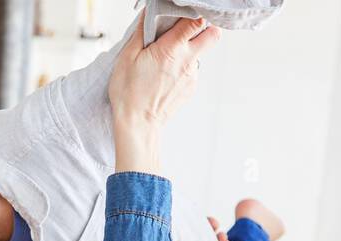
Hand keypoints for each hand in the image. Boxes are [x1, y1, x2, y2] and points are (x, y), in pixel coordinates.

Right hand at [108, 13, 220, 172]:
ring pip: (202, 53)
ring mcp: (192, 75)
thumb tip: (148, 15)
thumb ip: (141, 32)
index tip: (182, 16)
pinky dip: (184, 67)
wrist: (137, 125)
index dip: (192, 15)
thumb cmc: (128, 93)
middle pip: (213, 35)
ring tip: (167, 59)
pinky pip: (193, 70)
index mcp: (172, 49)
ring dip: (191, 50)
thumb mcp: (128, 56)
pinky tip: (166, 75)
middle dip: (205, 28)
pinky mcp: (191, 88)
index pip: (196, 21)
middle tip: (187, 31)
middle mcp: (187, 61)